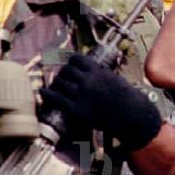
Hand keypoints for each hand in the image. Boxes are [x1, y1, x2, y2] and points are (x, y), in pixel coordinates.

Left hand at [41, 53, 161, 150]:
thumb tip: (94, 72)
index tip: (71, 66)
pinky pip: (56, 98)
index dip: (72, 62)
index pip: (77, 59)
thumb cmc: (128, 98)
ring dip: (56, 84)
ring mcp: (80, 94)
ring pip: (59, 83)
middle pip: (66, 71)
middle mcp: (87, 80)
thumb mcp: (116, 79)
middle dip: (63, 74)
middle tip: (62, 79)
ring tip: (55, 87)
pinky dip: (47, 94)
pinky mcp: (76, 109)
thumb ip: (102, 75)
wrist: (132, 116)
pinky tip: (43, 93)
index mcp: (97, 71)